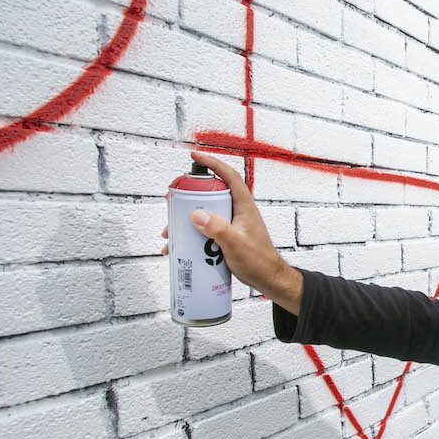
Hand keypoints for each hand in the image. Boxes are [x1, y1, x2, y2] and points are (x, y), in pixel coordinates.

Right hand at [161, 152, 302, 313]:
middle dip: (190, 197)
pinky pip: (205, 230)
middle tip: (173, 201)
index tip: (196, 157)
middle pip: (210, 195)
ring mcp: (231, 224)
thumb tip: (196, 214)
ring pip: (205, 214)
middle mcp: (237, 212)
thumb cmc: (260, 262)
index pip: (229, 177)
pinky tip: (180, 248)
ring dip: (186, 221)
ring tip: (171, 233)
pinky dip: (191, 236)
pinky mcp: (225, 237)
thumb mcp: (236, 245)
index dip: (213, 164)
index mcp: (244, 207)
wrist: (268, 280)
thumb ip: (218, 229)